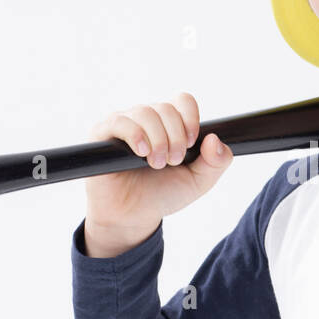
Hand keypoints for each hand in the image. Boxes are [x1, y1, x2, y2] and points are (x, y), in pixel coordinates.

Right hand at [85, 92, 232, 246]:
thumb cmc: (161, 194)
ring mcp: (124, 124)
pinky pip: (120, 121)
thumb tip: (215, 139)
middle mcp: (146, 120)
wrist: (132, 217)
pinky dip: (135, 135)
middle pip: (166, 108)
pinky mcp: (102, 134)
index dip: (190, 118)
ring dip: (157, 139)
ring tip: (156, 163)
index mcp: (169, 125)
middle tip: (172, 161)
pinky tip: (142, 152)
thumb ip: (216, 162)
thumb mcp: (198, 181)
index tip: (191, 143)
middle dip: (175, 137)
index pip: (182, 101)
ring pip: (146, 112)